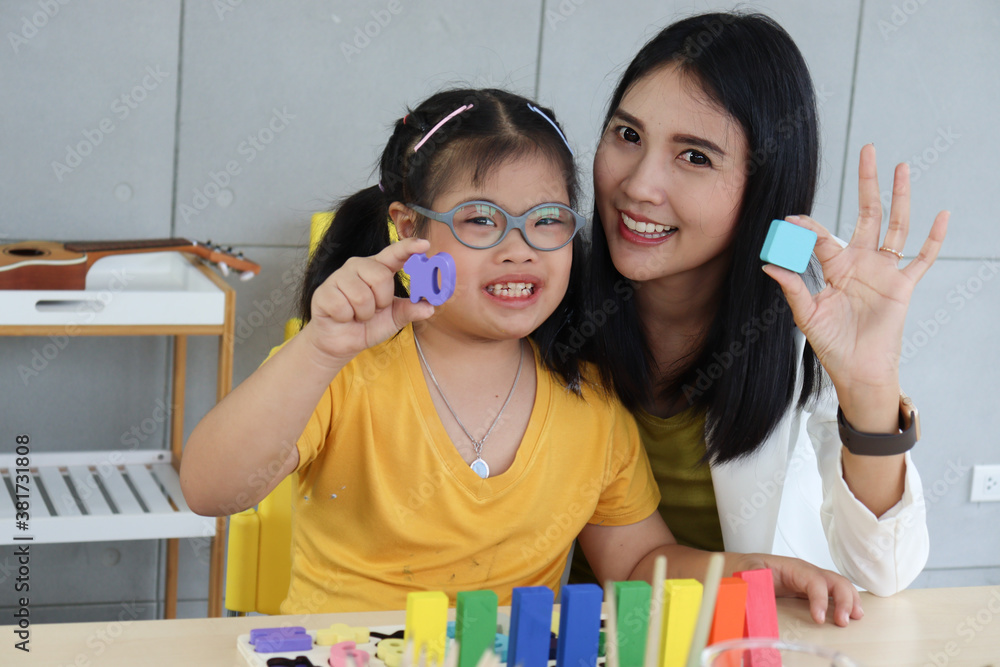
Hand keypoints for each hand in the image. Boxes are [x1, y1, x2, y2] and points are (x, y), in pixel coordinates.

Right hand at [303, 237, 435, 365]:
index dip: (409, 247)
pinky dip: (346, 318)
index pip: (394, 253)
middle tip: (374, 309)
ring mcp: (339, 277)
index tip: (424, 244)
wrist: (341, 341)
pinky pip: (342, 306)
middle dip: (381, 301)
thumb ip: (411, 310)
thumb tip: (430, 307)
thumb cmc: (368, 324)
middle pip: (381, 277)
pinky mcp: (324, 291)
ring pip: (362, 295)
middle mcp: (358, 266)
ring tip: (357, 314)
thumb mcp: (394, 318)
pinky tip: (342, 317)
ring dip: (364, 314)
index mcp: (378, 269)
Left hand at [732, 553, 862, 626]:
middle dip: (844, 600)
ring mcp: (811, 580)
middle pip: (834, 580)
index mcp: (793, 567)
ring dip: (851, 601)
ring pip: (839, 586)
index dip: (820, 599)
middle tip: (842, 622)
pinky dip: (846, 602)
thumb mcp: (748, 571)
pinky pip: (834, 593)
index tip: (819, 618)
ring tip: (854, 618)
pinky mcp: (811, 590)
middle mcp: (807, 572)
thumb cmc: (748, 568)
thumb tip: (760, 588)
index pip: (814, 580)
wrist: (743, 567)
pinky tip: (851, 614)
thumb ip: (755, 579)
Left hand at [762, 144, 948, 419]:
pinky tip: (941, 215)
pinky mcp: (903, 285)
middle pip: (866, 213)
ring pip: (894, 226)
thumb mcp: (806, 315)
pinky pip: (922, 258)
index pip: (822, 237)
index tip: (789, 221)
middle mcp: (860, 262)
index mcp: (834, 267)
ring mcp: (884, 271)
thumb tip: (768, 263)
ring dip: (899, 197)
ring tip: (901, 168)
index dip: (806, 229)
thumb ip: (792, 288)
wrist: (856, 369)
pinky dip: (933, 238)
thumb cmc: (830, 343)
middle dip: (867, 183)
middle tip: (868, 150)